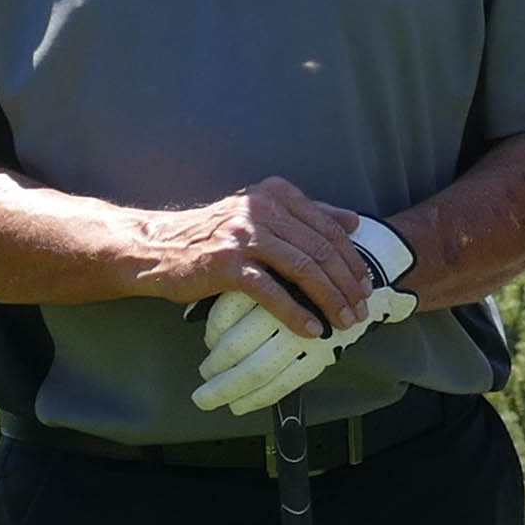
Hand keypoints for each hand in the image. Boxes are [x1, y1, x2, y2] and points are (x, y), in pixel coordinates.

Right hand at [189, 214, 415, 413]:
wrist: (159, 248)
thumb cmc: (214, 236)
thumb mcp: (260, 214)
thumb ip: (307, 215)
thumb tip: (353, 222)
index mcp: (275, 194)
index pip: (329, 229)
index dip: (353, 261)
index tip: (365, 287)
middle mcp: (262, 209)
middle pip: (321, 250)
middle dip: (347, 285)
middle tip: (361, 311)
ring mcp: (244, 236)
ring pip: (304, 269)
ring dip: (329, 301)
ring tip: (344, 323)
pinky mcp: (228, 263)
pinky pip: (272, 291)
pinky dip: (296, 314)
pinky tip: (311, 330)